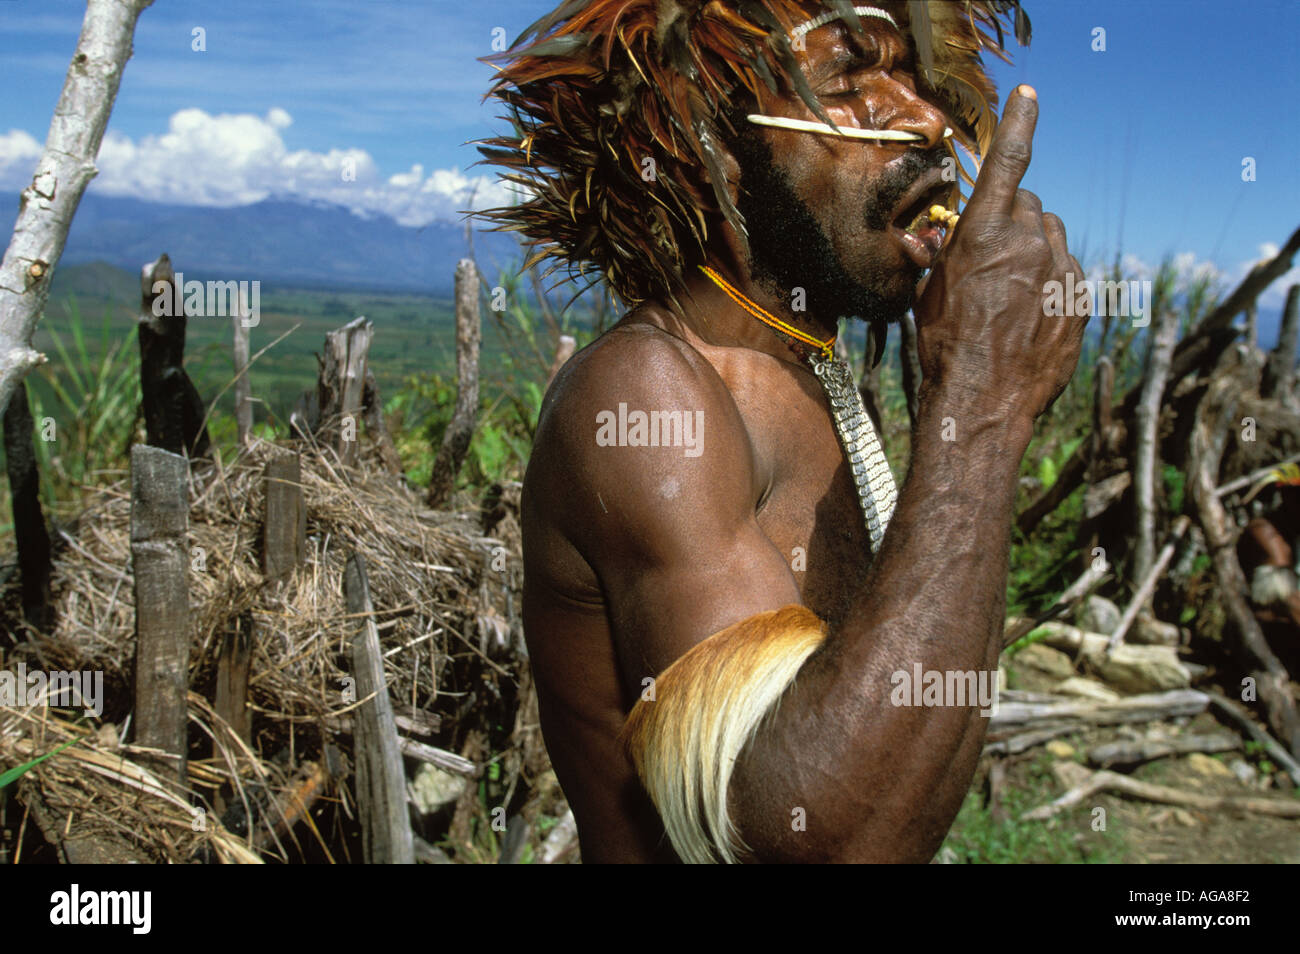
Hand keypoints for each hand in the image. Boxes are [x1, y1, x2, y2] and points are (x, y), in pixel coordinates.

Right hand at [912, 85, 1086, 424]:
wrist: (983, 401)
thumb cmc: (945, 348)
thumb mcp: (931, 293)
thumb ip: (952, 253)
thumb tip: (957, 237)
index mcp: (985, 235)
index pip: (1008, 163)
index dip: (1019, 123)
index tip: (1030, 94)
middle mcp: (1029, 243)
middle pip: (1028, 206)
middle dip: (1011, 222)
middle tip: (990, 260)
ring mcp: (1061, 271)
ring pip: (1050, 240)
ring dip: (1032, 253)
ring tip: (1008, 297)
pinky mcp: (1080, 299)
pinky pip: (1066, 274)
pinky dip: (1050, 285)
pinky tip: (1027, 318)